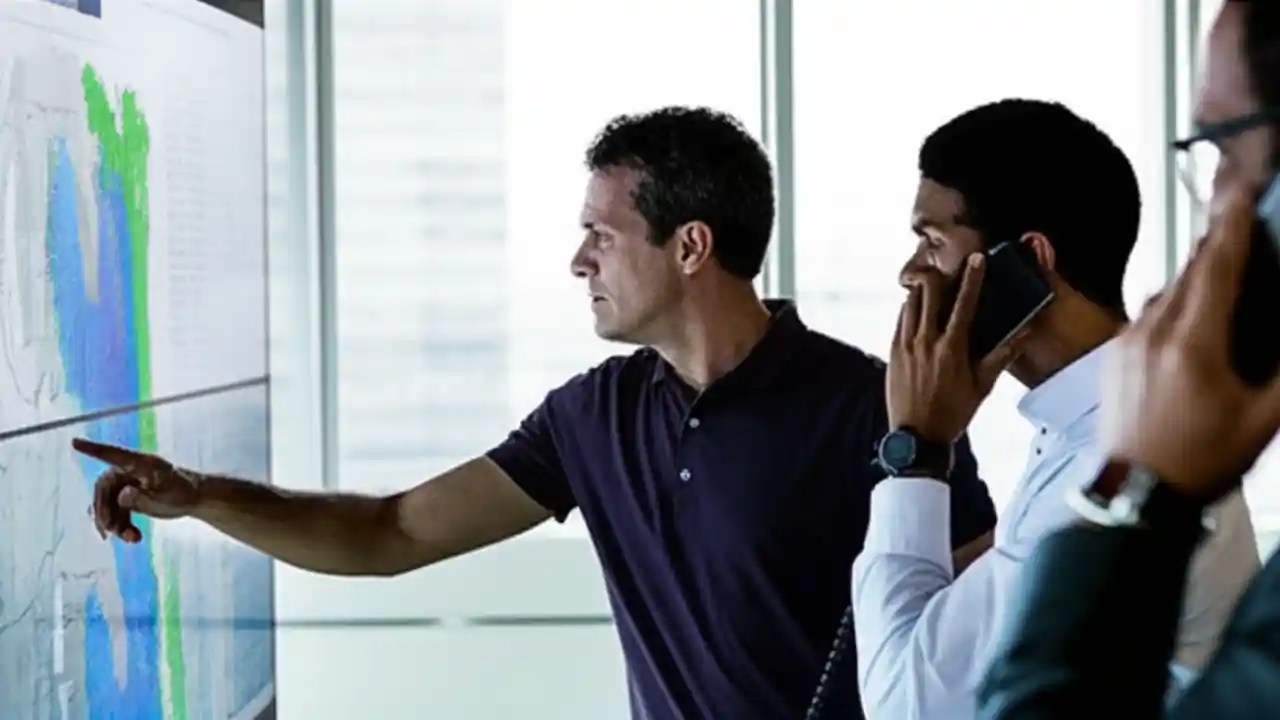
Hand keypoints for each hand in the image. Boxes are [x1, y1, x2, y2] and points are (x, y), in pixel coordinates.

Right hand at [75, 438, 201, 542]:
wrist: (194, 499)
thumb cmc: (183, 492)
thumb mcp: (165, 496)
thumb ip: (142, 497)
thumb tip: (121, 497)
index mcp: (141, 464)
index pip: (113, 455)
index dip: (93, 450)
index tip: (74, 442)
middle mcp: (130, 471)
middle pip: (104, 489)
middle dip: (105, 512)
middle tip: (111, 531)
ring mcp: (127, 483)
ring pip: (108, 503)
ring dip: (114, 523)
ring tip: (131, 538)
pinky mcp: (127, 496)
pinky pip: (114, 511)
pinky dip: (120, 525)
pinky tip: (131, 538)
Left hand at [887, 255, 1028, 442]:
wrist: (917, 437)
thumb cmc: (954, 412)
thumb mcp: (982, 386)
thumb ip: (1002, 356)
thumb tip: (1024, 333)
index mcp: (952, 348)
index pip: (963, 303)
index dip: (971, 278)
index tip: (977, 259)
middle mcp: (926, 341)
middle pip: (929, 294)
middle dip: (940, 277)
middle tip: (949, 271)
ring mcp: (906, 346)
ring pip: (910, 304)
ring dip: (922, 292)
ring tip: (932, 287)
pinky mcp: (893, 353)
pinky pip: (899, 321)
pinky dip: (909, 310)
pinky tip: (916, 310)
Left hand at [1101, 184, 1279, 503]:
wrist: (1133, 496)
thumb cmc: (1200, 461)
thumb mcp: (1262, 421)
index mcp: (1192, 345)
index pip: (1216, 269)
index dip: (1232, 228)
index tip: (1242, 196)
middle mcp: (1152, 334)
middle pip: (1188, 272)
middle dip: (1215, 243)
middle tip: (1236, 218)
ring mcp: (1126, 344)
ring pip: (1165, 291)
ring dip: (1193, 274)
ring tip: (1219, 264)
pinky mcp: (1113, 358)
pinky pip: (1145, 314)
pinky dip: (1171, 301)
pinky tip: (1187, 310)